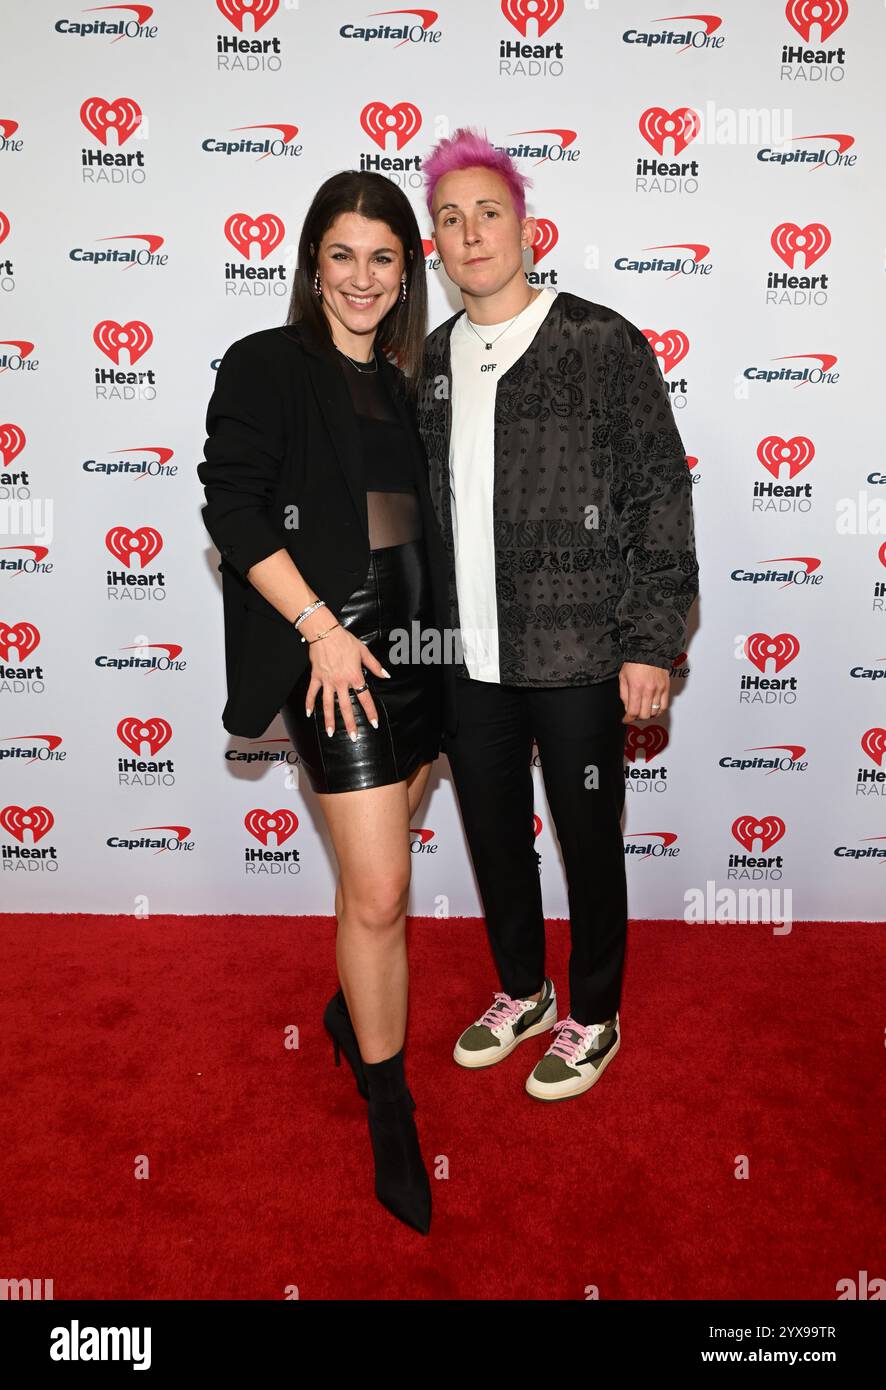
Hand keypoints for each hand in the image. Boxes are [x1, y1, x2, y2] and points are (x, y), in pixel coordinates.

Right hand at [303, 622, 388, 738]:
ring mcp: (327, 681)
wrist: (325, 632)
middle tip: (353, 737)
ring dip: (329, 720)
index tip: (374, 724)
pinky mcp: (316, 677)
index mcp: (354, 676)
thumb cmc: (345, 640)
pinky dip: (309, 703)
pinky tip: (309, 714)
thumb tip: (386, 675)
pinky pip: (312, 693)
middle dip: (350, 724)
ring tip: (330, 733)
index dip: (370, 712)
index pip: (364, 698)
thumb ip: (375, 666)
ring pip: (327, 704)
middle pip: (345, 707)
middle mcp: (340, 682)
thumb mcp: (363, 651)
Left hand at [618, 662, 668, 723]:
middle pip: (644, 715)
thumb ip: (624, 695)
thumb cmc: (634, 662)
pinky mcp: (666, 688)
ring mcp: (659, 689)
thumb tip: (627, 708)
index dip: (628, 719)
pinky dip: (658, 711)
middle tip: (634, 714)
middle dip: (637, 717)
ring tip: (643, 711)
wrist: (649, 650)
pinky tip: (653, 709)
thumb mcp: (623, 677)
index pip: (633, 711)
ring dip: (647, 714)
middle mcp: (648, 690)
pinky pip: (664, 706)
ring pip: (654, 712)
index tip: (626, 719)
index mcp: (636, 687)